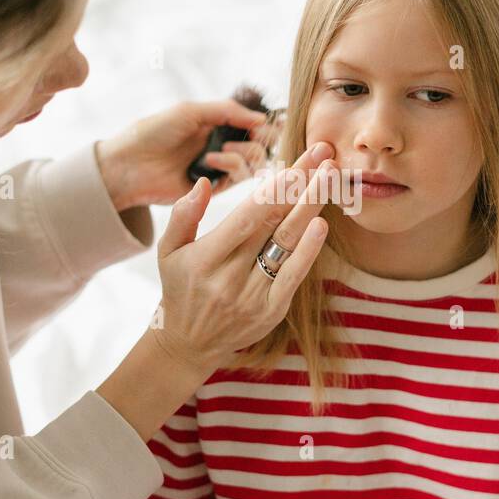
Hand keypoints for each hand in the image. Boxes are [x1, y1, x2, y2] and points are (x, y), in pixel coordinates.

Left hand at [96, 99, 273, 211]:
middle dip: (262, 139)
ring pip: (256, 162)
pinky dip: (233, 165)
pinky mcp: (215, 188)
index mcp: (217, 124)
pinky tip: (212, 160)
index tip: (266, 122)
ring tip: (221, 148)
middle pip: (262, 144)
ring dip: (246, 152)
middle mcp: (222, 145)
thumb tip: (262, 118)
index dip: (265, 123)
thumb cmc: (154, 132)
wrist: (129, 165)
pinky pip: (240, 178)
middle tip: (254, 135)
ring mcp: (220, 168)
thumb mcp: (191, 111)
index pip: (254, 124)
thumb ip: (227, 111)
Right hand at [148, 140, 336, 376]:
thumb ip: (182, 216)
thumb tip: (205, 182)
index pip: (246, 216)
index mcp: (205, 258)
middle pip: (273, 223)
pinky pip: (293, 277)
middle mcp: (229, 277)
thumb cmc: (180, 288)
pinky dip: (309, 251)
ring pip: (286, 244)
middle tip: (325, 155)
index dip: (275, 187)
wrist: (189, 344)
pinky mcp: (270, 311)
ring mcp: (252, 295)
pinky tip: (321, 224)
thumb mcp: (168, 251)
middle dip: (301, 184)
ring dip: (311, 207)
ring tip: (330, 177)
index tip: (297, 160)